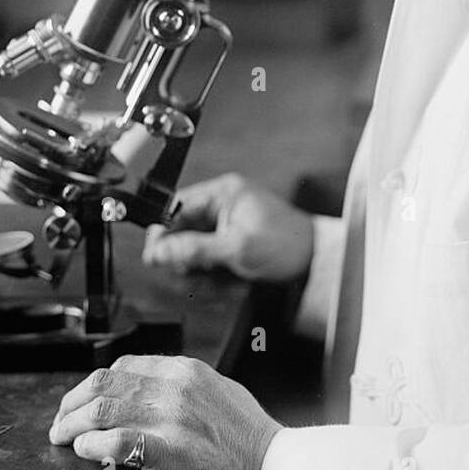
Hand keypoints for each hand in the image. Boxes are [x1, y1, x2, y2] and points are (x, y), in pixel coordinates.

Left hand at [48, 355, 280, 469]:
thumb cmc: (252, 441)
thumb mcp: (219, 394)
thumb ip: (184, 387)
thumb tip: (148, 392)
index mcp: (187, 370)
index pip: (123, 366)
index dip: (91, 386)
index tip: (79, 402)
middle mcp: (177, 386)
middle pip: (104, 383)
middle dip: (72, 403)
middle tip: (61, 423)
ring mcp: (173, 416)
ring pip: (103, 408)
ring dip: (73, 424)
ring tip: (64, 438)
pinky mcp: (171, 449)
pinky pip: (117, 440)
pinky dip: (93, 445)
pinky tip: (86, 451)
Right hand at [143, 173, 313, 282]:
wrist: (314, 260)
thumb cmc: (286, 244)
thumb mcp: (236, 248)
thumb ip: (195, 249)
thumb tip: (160, 250)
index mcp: (224, 192)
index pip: (177, 208)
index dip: (163, 233)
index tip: (154, 256)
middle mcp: (223, 202)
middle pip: (182, 228)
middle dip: (182, 253)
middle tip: (188, 270)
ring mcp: (228, 222)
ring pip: (193, 244)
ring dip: (196, 264)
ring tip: (212, 276)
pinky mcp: (232, 239)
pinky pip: (207, 254)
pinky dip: (209, 269)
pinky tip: (220, 277)